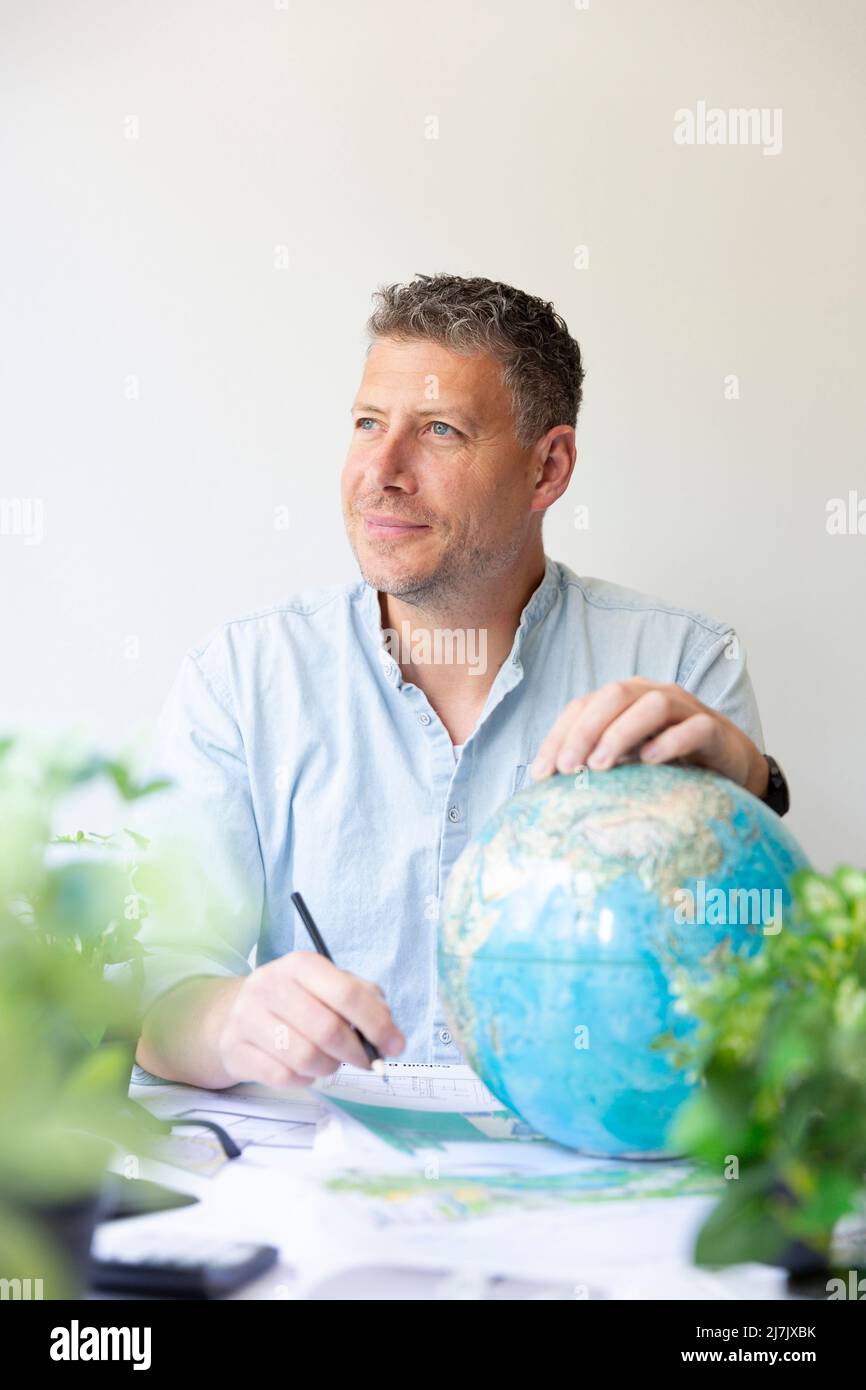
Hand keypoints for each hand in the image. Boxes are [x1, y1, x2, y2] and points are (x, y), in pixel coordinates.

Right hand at [216, 952, 404, 1087]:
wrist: (235, 1013)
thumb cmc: (297, 1001)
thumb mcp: (331, 988)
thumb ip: (367, 1002)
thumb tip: (390, 1035)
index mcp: (301, 965)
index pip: (346, 993)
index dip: (377, 1024)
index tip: (395, 1046)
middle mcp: (270, 984)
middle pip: (326, 1029)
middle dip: (355, 1052)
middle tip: (366, 1061)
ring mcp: (247, 1016)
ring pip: (304, 1057)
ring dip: (328, 1067)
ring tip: (330, 1062)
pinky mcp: (234, 1048)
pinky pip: (282, 1076)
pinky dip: (303, 1080)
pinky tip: (304, 1070)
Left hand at [530, 678, 768, 796]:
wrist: (729, 763)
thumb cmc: (669, 761)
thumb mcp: (627, 759)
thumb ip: (596, 761)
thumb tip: (551, 786)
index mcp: (626, 699)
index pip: (585, 705)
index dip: (559, 735)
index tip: (542, 773)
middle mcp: (654, 694)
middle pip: (615, 696)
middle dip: (586, 731)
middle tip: (569, 768)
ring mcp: (686, 709)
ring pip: (653, 704)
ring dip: (622, 732)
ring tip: (602, 765)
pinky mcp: (715, 730)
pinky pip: (694, 728)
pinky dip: (670, 741)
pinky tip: (650, 761)